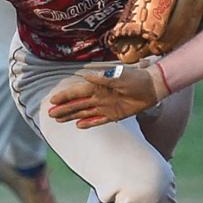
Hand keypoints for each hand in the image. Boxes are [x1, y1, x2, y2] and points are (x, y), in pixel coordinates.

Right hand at [48, 63, 167, 128]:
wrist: (151, 87)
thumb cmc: (136, 78)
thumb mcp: (119, 75)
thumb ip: (103, 78)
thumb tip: (86, 75)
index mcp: (98, 85)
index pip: (77, 92)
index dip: (65, 96)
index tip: (53, 100)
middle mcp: (99, 96)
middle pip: (77, 104)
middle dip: (64, 108)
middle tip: (50, 114)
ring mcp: (105, 106)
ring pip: (84, 112)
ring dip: (71, 116)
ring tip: (59, 120)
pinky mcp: (114, 114)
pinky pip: (98, 120)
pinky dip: (88, 123)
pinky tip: (78, 126)